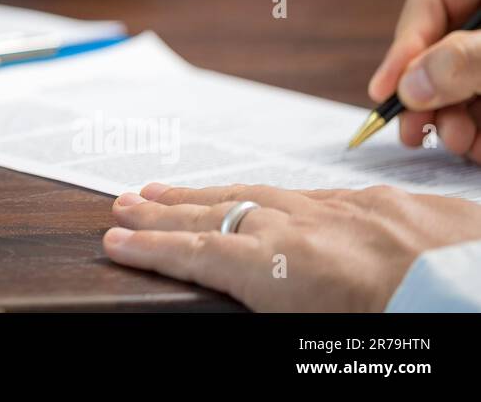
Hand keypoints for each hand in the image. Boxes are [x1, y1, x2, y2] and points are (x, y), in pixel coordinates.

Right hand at [104, 182, 480, 310]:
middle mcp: (299, 229)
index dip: (150, 248)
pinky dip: (263, 190)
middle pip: (215, 214)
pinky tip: (255, 192)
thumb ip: (282, 310)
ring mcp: (337, 210)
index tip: (112, 241)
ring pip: (253, 194)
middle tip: (123, 203)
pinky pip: (301, 191)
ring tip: (163, 189)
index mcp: (282, 269)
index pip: (199, 252)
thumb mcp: (329, 340)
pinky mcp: (375, 202)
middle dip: (163, 211)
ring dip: (202, 193)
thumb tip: (250, 287)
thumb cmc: (417, 322)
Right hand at [368, 0, 480, 161]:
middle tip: (413, 132)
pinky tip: (477, 150)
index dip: (404, 45)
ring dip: (453, 120)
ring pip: (466, 84)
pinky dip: (479, 131)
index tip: (386, 90)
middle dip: (428, 95)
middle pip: (444, 48)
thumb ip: (466, 59)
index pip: (430, 0)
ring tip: (455, 142)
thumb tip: (409, 86)